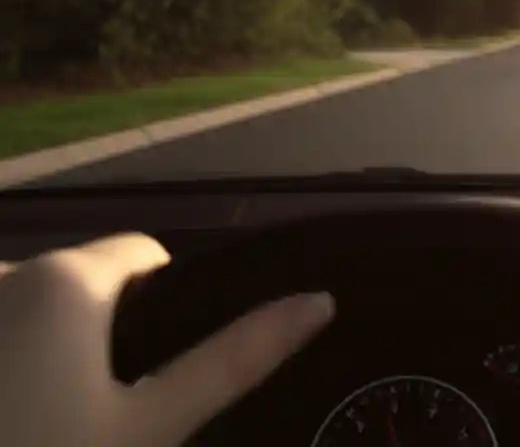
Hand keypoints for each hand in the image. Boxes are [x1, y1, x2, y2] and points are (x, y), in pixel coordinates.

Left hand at [0, 233, 333, 446]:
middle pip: (79, 285)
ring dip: (36, 353)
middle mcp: (3, 270)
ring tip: (34, 422)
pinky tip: (12, 412)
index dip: (160, 314)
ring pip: (26, 312)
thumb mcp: (151, 430)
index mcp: (66, 280)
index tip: (140, 387)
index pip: (142, 255)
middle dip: (93, 339)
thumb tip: (321, 300)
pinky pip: (1, 335)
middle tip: (85, 421)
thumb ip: (234, 359)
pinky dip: (8, 362)